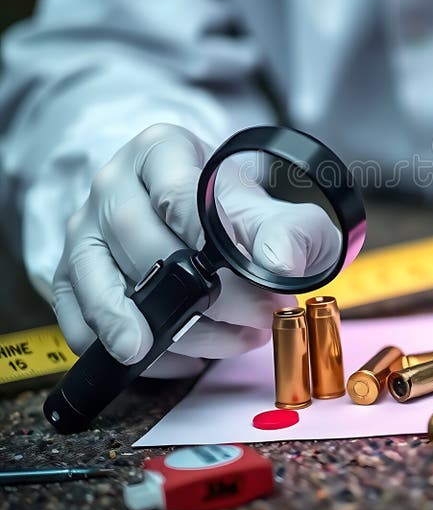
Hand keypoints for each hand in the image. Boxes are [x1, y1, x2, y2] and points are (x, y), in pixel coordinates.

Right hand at [52, 123, 340, 376]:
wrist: (201, 221)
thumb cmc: (233, 211)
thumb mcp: (271, 209)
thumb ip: (286, 230)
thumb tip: (280, 263)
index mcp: (159, 151)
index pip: (175, 190)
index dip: (207, 234)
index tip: (242, 269)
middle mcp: (111, 185)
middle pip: (137, 238)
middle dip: (201, 292)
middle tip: (256, 317)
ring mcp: (83, 232)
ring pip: (100, 282)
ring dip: (159, 328)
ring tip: (213, 348)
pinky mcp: (68, 278)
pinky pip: (79, 323)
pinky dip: (127, 351)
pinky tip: (180, 358)